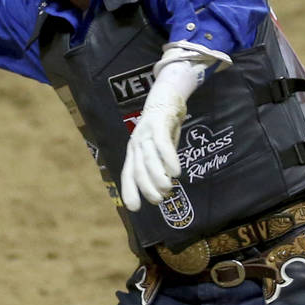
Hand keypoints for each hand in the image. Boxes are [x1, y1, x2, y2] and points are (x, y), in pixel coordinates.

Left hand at [120, 88, 185, 211]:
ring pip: (149, 158)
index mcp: (134, 151)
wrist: (168, 96)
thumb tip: (164, 188)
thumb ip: (159, 165)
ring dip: (157, 176)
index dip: (129, 191)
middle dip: (146, 187)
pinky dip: (168, 159)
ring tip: (167, 189)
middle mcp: (136, 143)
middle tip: (158, 200)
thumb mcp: (159, 149)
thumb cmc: (163, 128)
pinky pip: (162, 144)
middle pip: (137, 169)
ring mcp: (146, 133)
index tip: (134, 208)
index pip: (128, 173)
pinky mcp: (159, 123)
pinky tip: (176, 172)